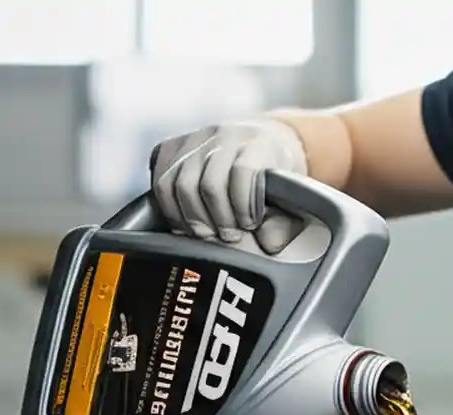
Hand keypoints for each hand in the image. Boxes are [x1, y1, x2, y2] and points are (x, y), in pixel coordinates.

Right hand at [150, 119, 307, 253]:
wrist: (265, 139)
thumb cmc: (276, 174)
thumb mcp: (292, 196)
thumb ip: (283, 222)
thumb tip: (266, 241)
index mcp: (259, 143)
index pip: (243, 172)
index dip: (243, 205)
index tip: (249, 224)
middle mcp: (225, 135)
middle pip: (208, 182)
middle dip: (217, 217)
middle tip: (227, 235)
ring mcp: (196, 138)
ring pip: (177, 181)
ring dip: (189, 216)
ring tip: (205, 231)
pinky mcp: (173, 145)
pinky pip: (159, 178)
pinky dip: (168, 206)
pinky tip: (185, 219)